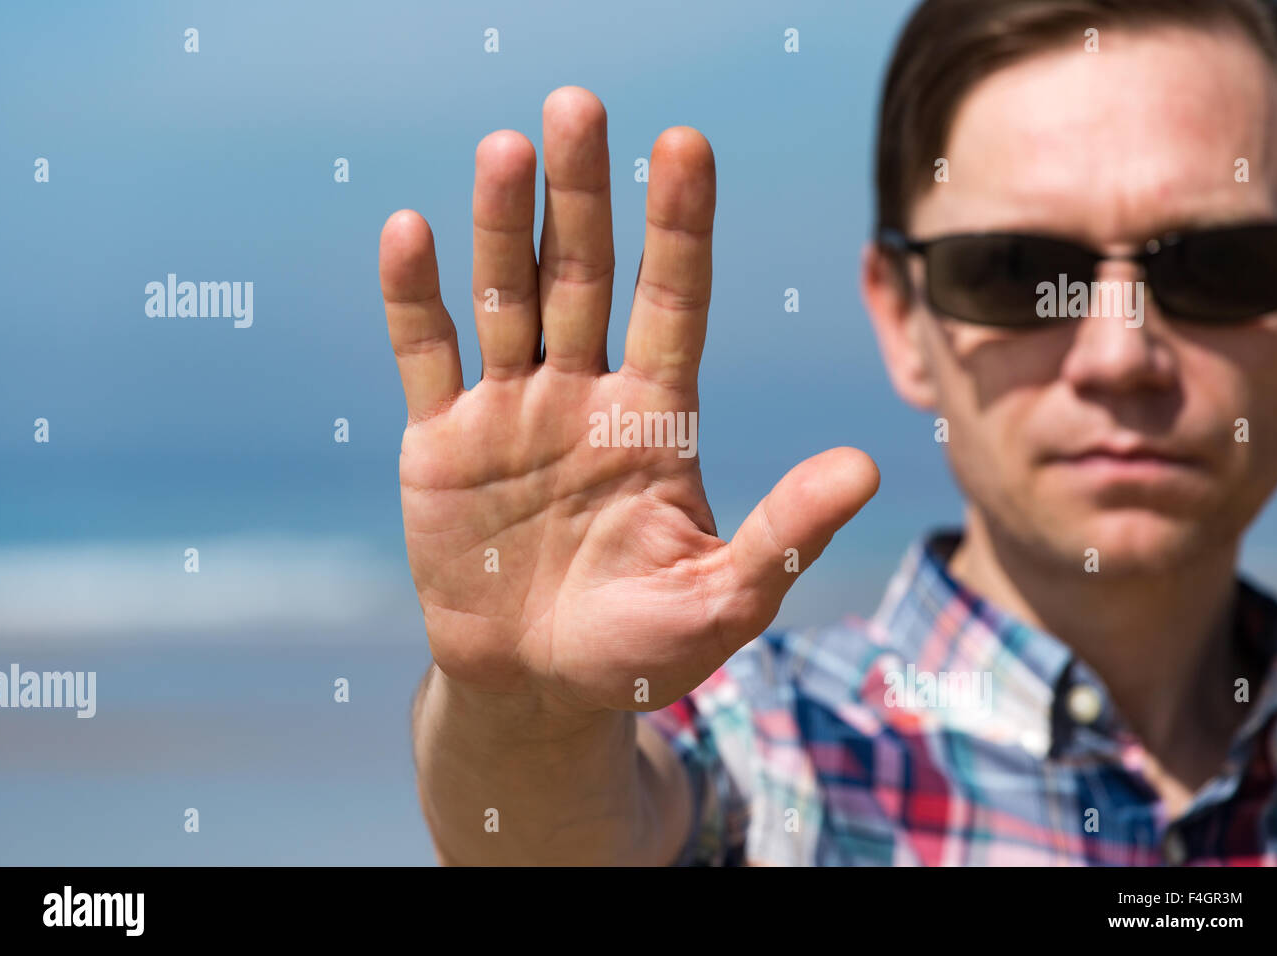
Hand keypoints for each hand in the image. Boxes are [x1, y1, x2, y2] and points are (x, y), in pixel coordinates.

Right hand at [380, 86, 878, 715]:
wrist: (538, 688)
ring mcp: (509, 411)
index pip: (675, 302)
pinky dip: (415, 298)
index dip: (680, 227)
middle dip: (584, 195)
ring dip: (503, 226)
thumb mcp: (723, 597)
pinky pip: (428, 355)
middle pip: (585, 276)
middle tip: (579, 104)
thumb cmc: (640, 648)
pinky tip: (410, 230)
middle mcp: (584, 394)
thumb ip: (784, 532)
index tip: (686, 144)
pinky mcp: (441, 441)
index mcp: (656, 418)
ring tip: (506, 148)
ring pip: (506, 298)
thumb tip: (866, 466)